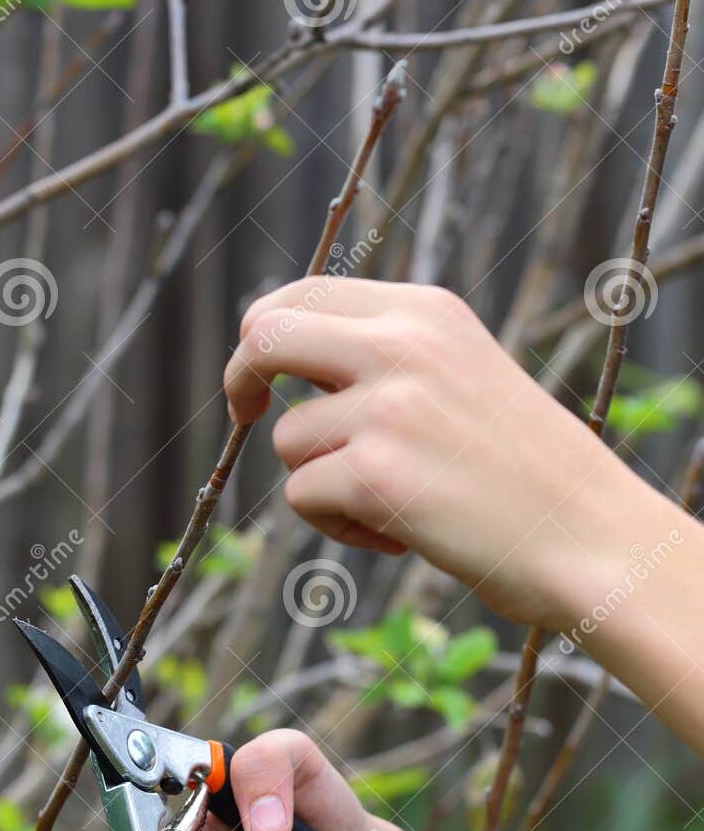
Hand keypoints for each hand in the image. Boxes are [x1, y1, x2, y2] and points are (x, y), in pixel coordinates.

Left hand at [225, 277, 659, 631]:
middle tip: (243, 413)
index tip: (262, 379)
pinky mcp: (373, 475)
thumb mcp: (462, 376)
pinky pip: (303, 498)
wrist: (588, 536)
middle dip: (241, 377)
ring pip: (288, 440)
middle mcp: (402, 345)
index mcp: (425, 312)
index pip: (303, 294)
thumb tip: (283, 355)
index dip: (264, 337)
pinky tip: (401, 533)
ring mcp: (386, 407)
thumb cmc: (524, 471)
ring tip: (394, 502)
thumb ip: (387, 356)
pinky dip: (338, 527)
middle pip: (266, 335)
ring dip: (322, 481)